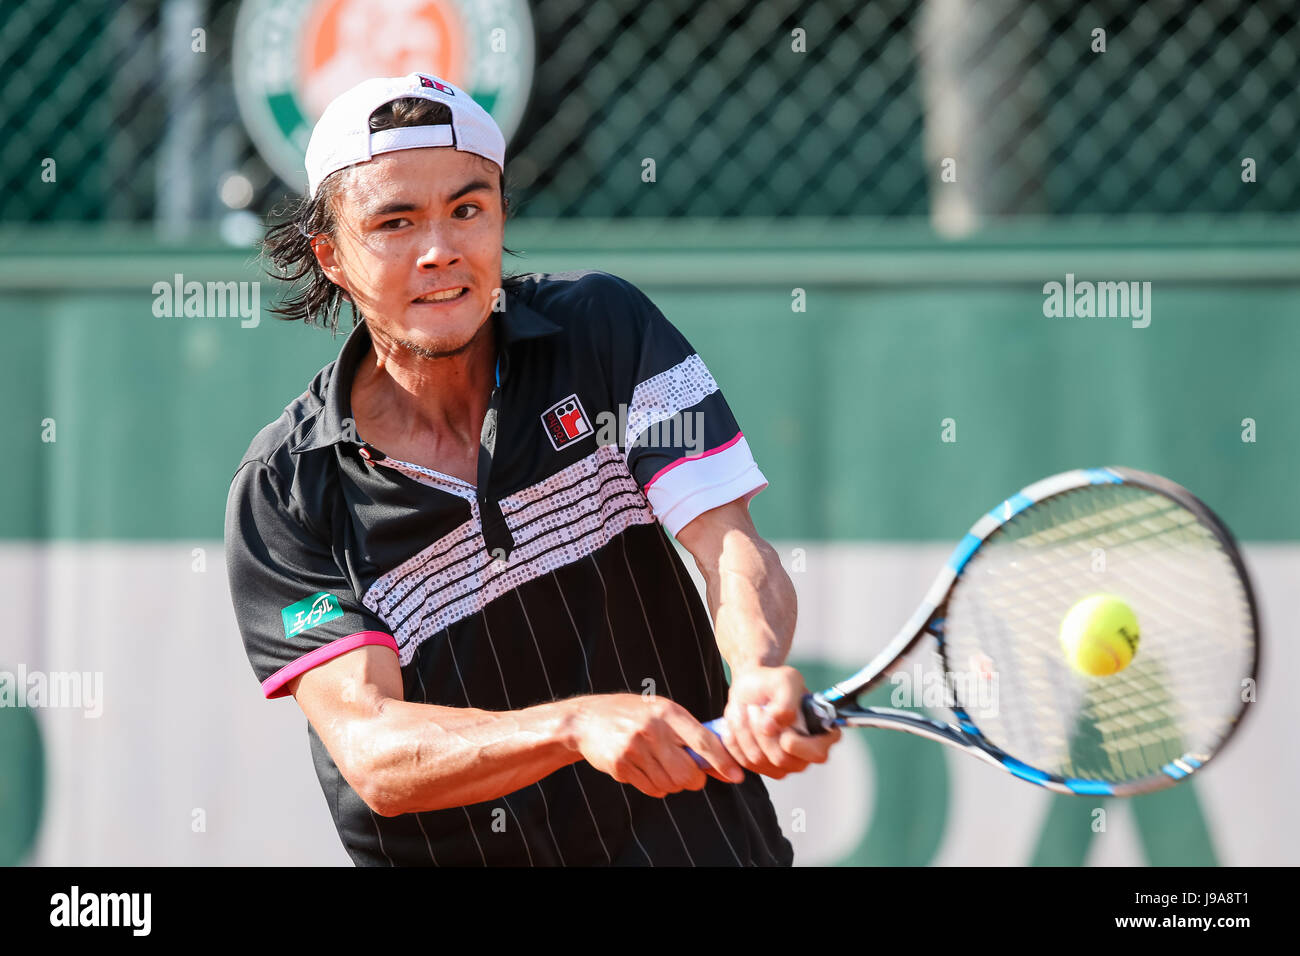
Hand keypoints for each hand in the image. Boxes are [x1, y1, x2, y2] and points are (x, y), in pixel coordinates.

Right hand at [570, 694, 744, 797]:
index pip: (703, 741)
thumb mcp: (662, 712)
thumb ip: (690, 733)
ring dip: (674, 785)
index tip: (738, 776)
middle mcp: (652, 729)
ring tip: (664, 770)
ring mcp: (634, 748)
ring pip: (670, 784)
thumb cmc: (634, 715)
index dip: (723, 761)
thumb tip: (724, 761)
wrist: (587, 719)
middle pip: (687, 772)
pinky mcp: (620, 765)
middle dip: (694, 780)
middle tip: (691, 776)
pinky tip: (648, 772)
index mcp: (668, 712)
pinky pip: (651, 789)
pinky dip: (657, 788)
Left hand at [721, 665, 840, 777]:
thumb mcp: (786, 679)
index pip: (816, 753)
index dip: (794, 741)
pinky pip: (742, 761)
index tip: (778, 720)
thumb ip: (786, 701)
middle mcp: (806, 754)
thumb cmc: (773, 683)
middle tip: (757, 707)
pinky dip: (734, 739)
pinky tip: (739, 722)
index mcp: (823, 734)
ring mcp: (784, 764)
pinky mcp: (762, 768)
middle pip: (781, 758)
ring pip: (757, 760)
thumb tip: (772, 728)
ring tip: (748, 710)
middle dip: (761, 729)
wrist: (751, 688)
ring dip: (745, 730)